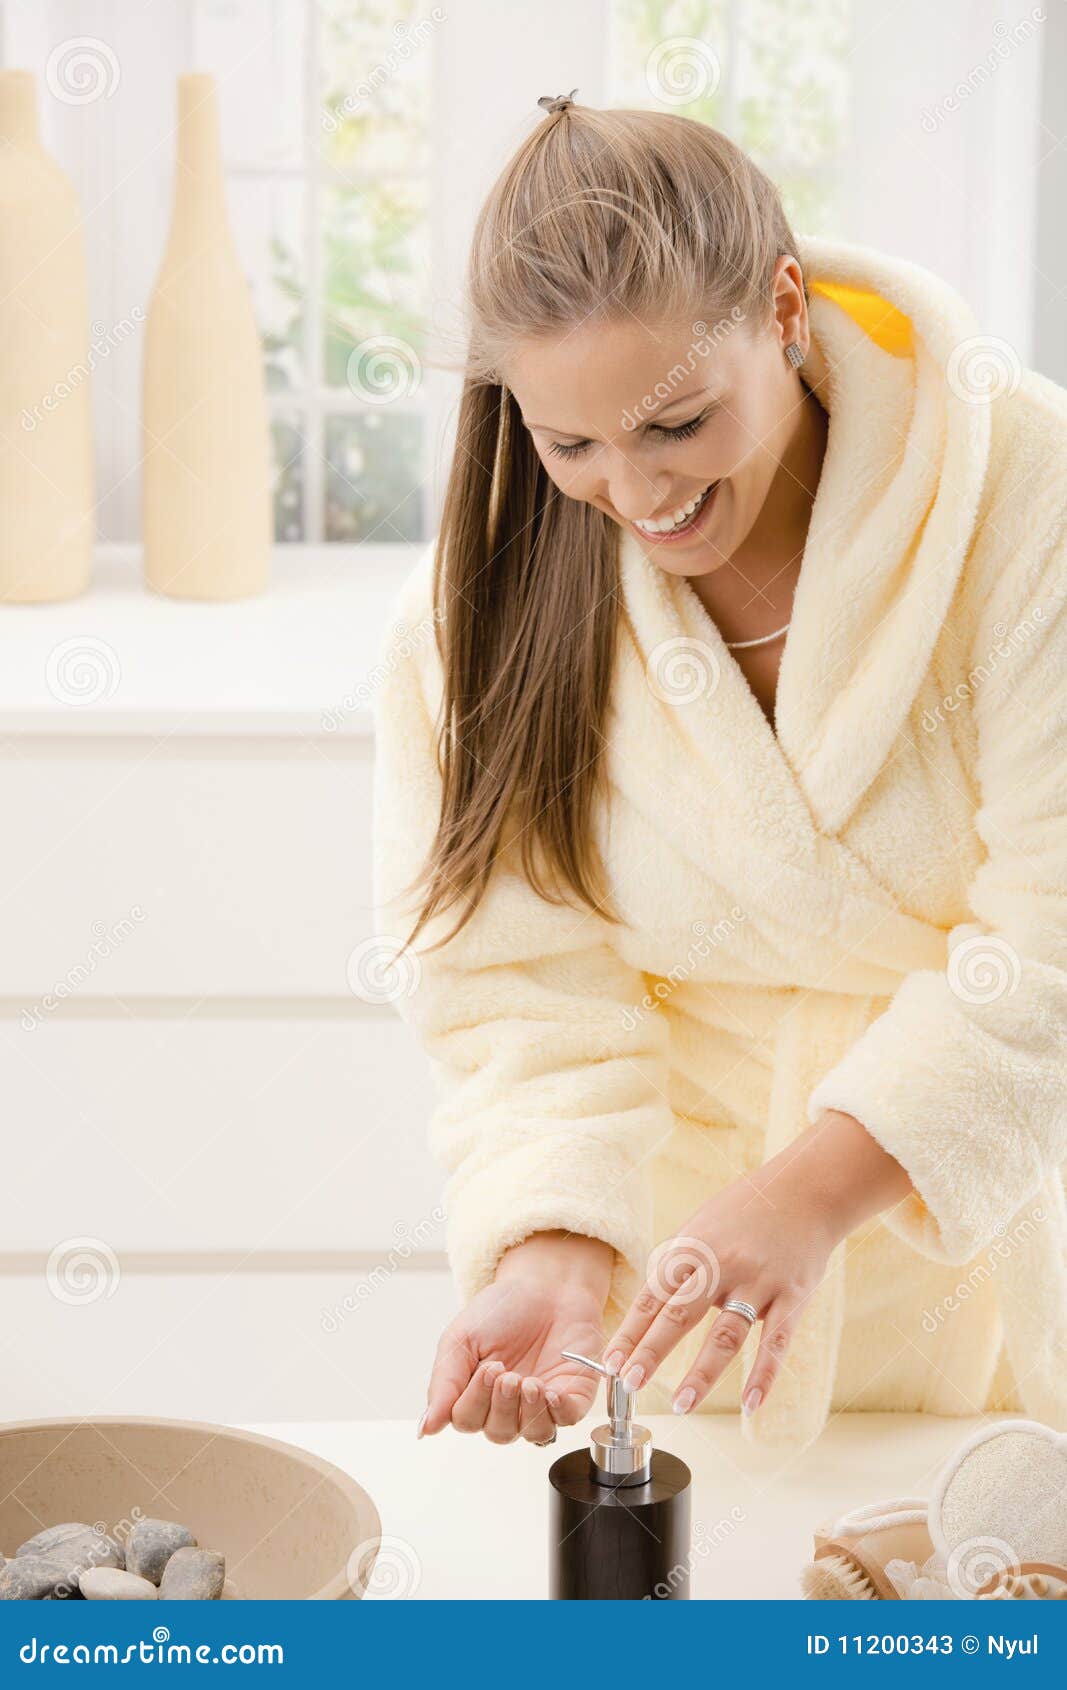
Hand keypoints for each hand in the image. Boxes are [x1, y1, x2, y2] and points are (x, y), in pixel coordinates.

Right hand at [419, 1231, 613, 1444]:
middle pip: (498, 1431)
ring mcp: (542, 1403)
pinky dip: (559, 1411)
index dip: (475, 1400)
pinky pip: (567, 1421)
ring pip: (533, 1434)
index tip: (487, 1367)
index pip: (467, 1420)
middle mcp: (509, 1404)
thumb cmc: (504, 1308)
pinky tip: (552, 1391)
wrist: (547, 1283)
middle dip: (501, 1404)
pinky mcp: (573, 1396)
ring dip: (528, 1411)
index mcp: (476, 1392)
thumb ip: (444, 1383)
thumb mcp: (463, 1338)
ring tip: (530, 1381)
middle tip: (507, 1372)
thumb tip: (426, 1428)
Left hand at [602, 1110, 911, 1417]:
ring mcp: (758, 1283)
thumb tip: (652, 1306)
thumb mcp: (701, 1226)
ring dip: (702, 1373)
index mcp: (693, 1249)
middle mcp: (722, 1266)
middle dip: (651, 1352)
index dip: (629, 1333)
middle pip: (679, 1315)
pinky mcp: (792, 1296)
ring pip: (725, 1335)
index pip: (652, 1298)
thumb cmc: (748, 1209)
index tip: (610, 1364)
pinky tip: (751, 1404)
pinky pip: (775, 1343)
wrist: (807, 1188)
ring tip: (683, 1403)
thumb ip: (679, 1266)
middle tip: (629, 1383)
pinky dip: (763, 1376)